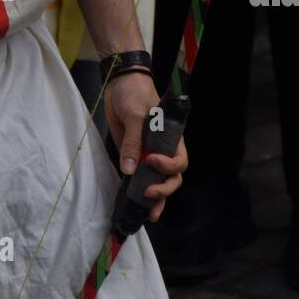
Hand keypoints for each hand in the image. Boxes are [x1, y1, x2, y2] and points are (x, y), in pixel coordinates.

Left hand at [104, 74, 187, 222]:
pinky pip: (138, 179)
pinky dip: (138, 193)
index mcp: (171, 138)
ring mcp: (148, 155)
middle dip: (164, 189)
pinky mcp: (133, 157)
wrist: (119, 84)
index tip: (151, 161)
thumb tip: (129, 169)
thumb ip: (133, 140)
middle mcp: (163, 149)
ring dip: (156, 199)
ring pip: (158, 182)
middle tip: (148, 193)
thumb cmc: (135, 93)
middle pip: (172, 177)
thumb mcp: (135, 113)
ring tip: (150, 214)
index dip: (168, 166)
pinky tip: (136, 206)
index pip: (179, 159)